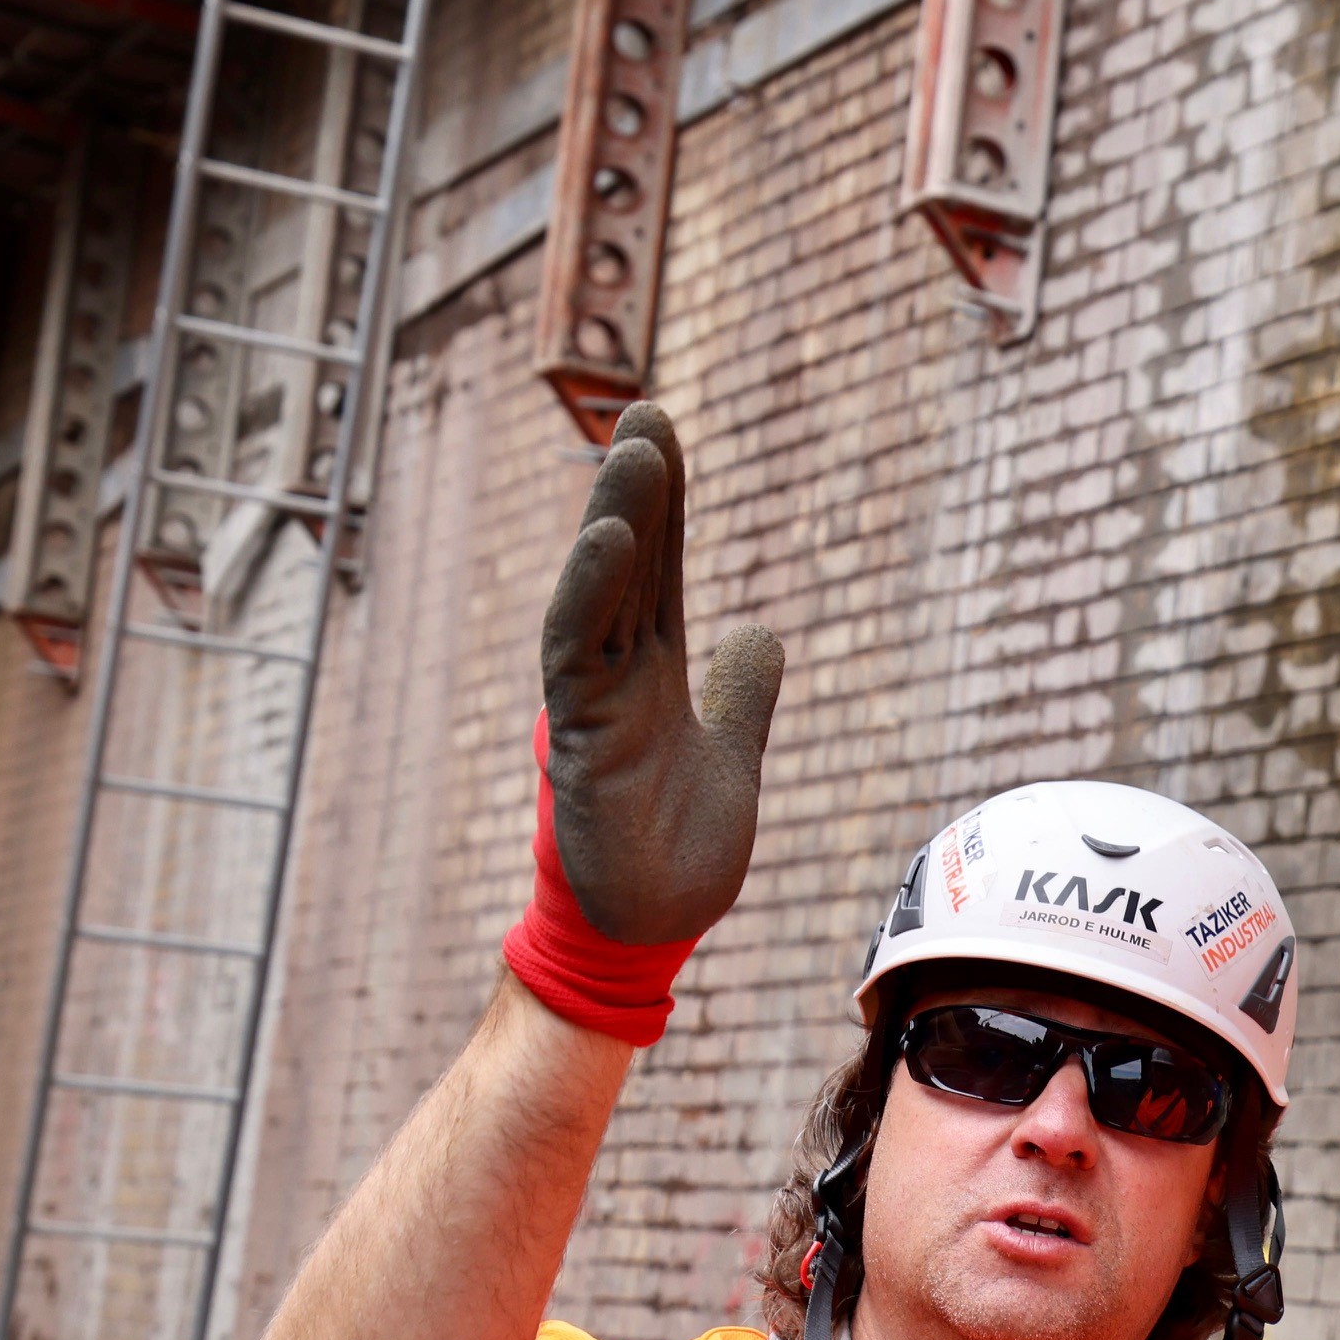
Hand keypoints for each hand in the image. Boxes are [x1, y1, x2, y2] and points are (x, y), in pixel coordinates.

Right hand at [536, 401, 783, 945]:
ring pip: (601, 594)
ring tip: (636, 452)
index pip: (660, 569)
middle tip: (647, 410)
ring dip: (617, 521)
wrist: (654, 929)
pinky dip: (592, 593)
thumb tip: (760, 634)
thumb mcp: (732, 751)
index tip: (663, 429)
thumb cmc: (678, 849)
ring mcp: (596, 704)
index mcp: (654, 672)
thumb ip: (743, 691)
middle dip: (638, 491)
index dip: (664, 503)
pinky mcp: (583, 740)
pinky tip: (610, 539)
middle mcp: (619, 676)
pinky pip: (580, 652)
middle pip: (629, 566)